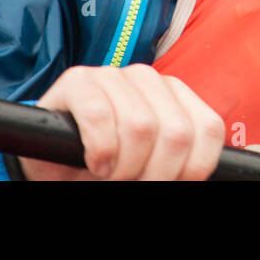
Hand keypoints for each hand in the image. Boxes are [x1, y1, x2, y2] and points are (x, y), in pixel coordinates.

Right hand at [17, 64, 224, 180]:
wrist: (52, 160)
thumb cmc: (107, 164)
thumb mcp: (150, 163)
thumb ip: (179, 162)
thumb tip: (199, 177)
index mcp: (175, 95)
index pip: (208, 129)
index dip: (193, 168)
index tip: (171, 184)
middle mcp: (148, 78)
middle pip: (176, 133)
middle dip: (156, 174)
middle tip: (132, 183)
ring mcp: (112, 75)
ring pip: (141, 126)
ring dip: (126, 167)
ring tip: (111, 176)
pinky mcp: (77, 81)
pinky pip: (100, 117)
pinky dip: (101, 151)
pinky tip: (95, 164)